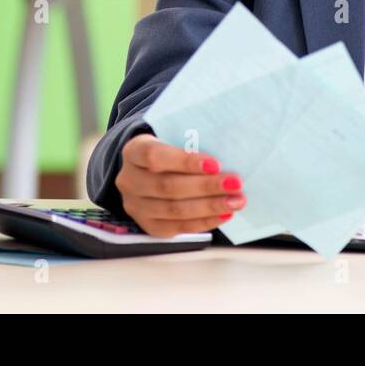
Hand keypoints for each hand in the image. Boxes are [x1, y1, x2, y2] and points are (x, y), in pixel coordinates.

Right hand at [116, 133, 246, 236]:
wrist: (146, 171)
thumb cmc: (167, 150)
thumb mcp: (170, 138)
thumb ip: (190, 143)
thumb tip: (228, 152)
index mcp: (133, 152)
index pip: (155, 156)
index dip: (185, 161)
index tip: (215, 163)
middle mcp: (129, 181)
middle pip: (168, 187)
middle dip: (206, 186)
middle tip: (235, 183)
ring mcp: (136, 206)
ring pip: (174, 210)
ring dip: (210, 206)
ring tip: (236, 201)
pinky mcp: (148, 225)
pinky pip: (178, 228)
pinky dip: (204, 221)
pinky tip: (224, 214)